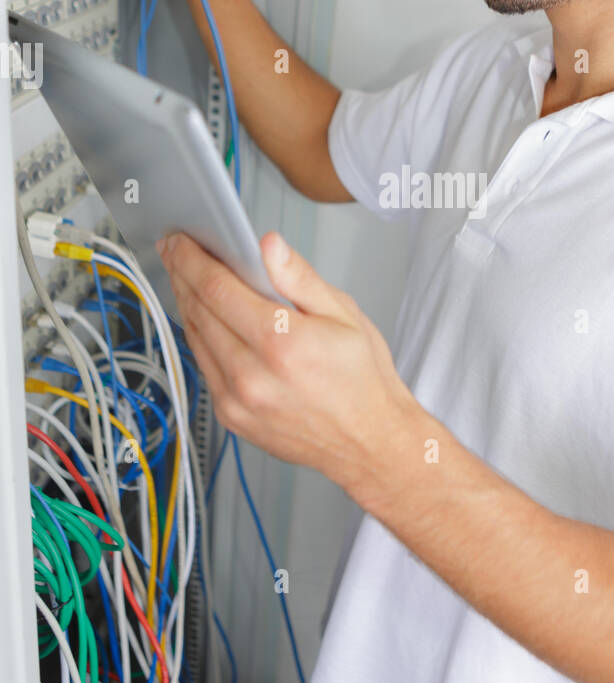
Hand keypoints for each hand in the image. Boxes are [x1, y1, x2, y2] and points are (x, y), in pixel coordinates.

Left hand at [157, 230, 417, 492]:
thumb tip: (269, 246)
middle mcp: (252, 374)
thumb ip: (299, 277)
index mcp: (282, 342)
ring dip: (186, 304)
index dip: (192, 259)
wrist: (369, 441)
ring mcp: (237, 400)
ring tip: (186, 279)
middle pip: (199, 311)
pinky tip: (204, 319)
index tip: (182, 240)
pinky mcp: (232, 417)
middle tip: (176, 250)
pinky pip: (204, 366)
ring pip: (195, 338)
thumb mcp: (344, 313)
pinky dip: (199, 337)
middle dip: (183, 274)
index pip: (217, 288)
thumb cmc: (362, 379)